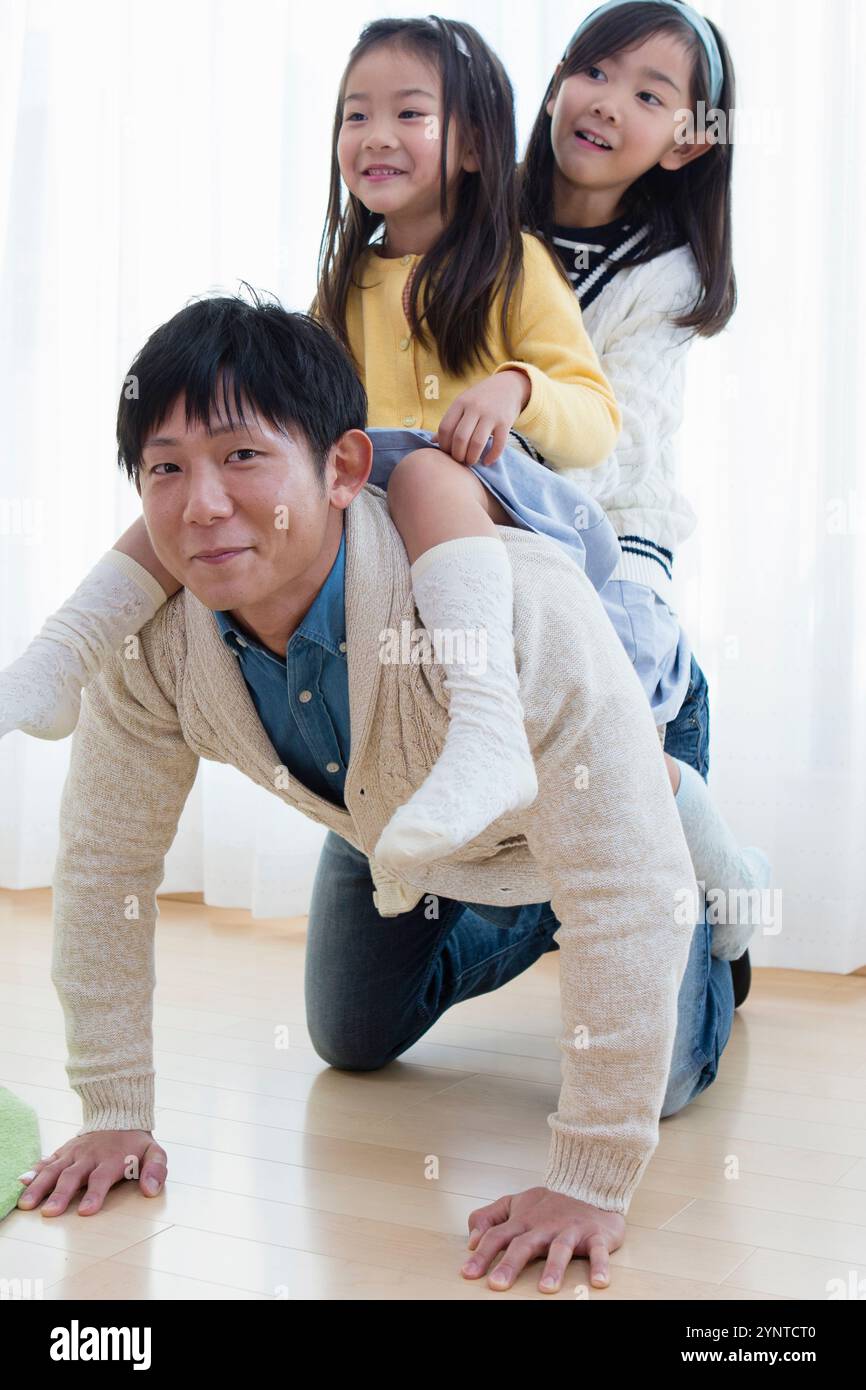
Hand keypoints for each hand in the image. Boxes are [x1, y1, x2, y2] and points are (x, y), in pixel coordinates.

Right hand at [16, 1130, 166, 1215]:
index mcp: (111, 1159)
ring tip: (27, 1203)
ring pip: (54, 1169)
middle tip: (49, 1213)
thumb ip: (156, 1170)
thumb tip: (151, 1190)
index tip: (85, 1211)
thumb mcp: (154, 1152)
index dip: (94, 1194)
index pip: (101, 1177)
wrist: (119, 1115)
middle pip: (72, 1176)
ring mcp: (73, 1153)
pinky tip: (22, 1182)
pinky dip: (34, 1171)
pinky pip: (47, 1160)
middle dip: (60, 1194)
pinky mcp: (63, 1151)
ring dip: (40, 1186)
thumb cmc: (136, 1143)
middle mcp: (89, 1156)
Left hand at [432, 368, 530, 465]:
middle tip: (459, 460)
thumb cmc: (480, 399)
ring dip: (471, 458)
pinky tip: (487, 461)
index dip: (444, 445)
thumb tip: (433, 441)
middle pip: (460, 438)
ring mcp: (491, 414)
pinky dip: (491, 457)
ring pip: (476, 443)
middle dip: (457, 455)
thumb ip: (450, 421)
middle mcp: (474, 407)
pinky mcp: (505, 422)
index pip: (445, 428)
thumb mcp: (463, 404)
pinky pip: (498, 445)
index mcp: (460, 402)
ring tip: (470, 462)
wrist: (508, 386)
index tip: (447, 452)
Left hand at [461, 1185, 624, 1292]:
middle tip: (497, 1285)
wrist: (589, 1186)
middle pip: (524, 1244)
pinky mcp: (595, 1235)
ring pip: (560, 1248)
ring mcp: (570, 1230)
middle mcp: (545, 1225)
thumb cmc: (549, 1204)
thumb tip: (471, 1239)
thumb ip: (490, 1217)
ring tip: (546, 1288)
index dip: (482, 1254)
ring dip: (554, 1268)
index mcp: (524, 1220)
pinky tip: (599, 1283)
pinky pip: (598, 1251)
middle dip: (510, 1264)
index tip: (467, 1274)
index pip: (498, 1235)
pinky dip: (600, 1265)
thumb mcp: (516, 1205)